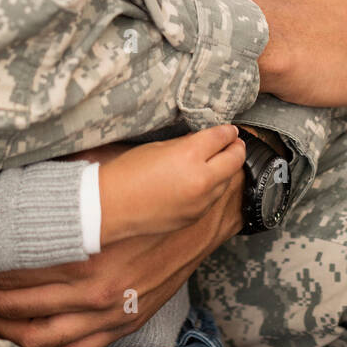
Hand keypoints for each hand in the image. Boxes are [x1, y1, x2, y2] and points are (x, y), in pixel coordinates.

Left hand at [0, 168, 244, 346]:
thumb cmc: (154, 179)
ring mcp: (109, 310)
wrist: (211, 207)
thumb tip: (12, 165)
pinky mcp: (124, 321)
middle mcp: (94, 286)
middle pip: (14, 302)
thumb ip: (59, 173)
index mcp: (84, 244)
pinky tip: (18, 336)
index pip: (10, 263)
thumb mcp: (104, 165)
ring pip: (36, 335)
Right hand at [97, 125, 245, 242]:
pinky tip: (202, 181)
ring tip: (218, 161)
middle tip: (234, 142)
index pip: (221, 138)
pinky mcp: (195, 216)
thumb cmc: (128, 172)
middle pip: (234, 159)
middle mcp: (201, 179)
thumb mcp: (159, 147)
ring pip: (227, 181)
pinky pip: (213, 198)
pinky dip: (213, 187)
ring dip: (226, 169)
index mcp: (190, 155)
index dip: (227, 131)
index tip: (229, 129)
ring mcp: (200, 202)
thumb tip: (206, 140)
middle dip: (236, 148)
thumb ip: (187, 143)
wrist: (110, 207)